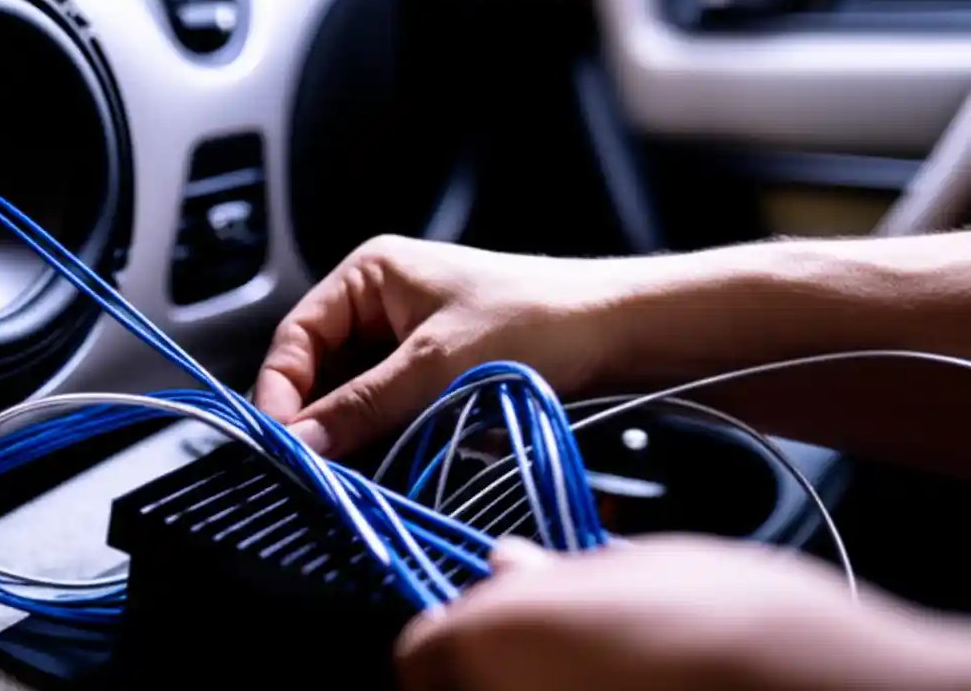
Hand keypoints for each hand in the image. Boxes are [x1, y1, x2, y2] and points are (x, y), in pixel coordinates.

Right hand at [254, 235, 627, 457]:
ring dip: (356, 430)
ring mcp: (408, 338)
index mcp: (371, 274)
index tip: (284, 441)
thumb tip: (303, 442)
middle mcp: (382, 302)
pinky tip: (393, 456)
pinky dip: (386, 433)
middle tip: (321, 465)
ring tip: (361, 463)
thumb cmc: (538, 318)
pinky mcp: (435, 370)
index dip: (282, 390)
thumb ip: (364, 405)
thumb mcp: (437, 365)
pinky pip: (390, 407)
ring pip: (355, 394)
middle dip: (321, 417)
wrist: (620, 331)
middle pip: (321, 369)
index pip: (295, 336)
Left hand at [396, 535, 970, 690]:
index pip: (420, 650)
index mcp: (483, 639)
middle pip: (456, 685)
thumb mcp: (631, 565)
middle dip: (492, 664)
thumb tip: (504, 564)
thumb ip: (550, 574)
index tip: (491, 622)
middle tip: (551, 647)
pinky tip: (622, 689)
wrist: (822, 689)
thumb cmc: (725, 616)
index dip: (456, 633)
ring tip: (598, 670)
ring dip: (527, 684)